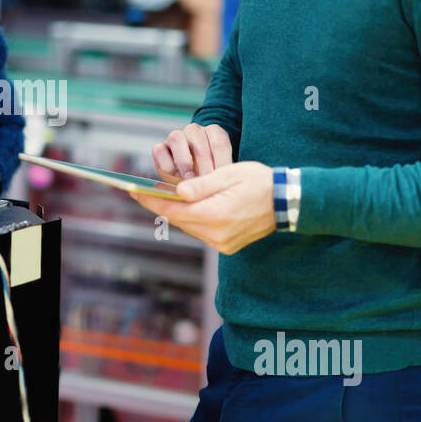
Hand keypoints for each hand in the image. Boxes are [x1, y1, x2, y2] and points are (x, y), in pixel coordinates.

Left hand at [132, 161, 275, 255]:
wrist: (287, 201)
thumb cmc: (259, 181)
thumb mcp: (229, 174)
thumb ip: (202, 185)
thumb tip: (177, 192)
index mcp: (216, 214)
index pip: (174, 209)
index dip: (151, 200)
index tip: (133, 191)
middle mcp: (217, 234)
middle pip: (179, 220)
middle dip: (162, 205)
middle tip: (145, 191)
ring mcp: (223, 243)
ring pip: (189, 227)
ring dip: (178, 213)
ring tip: (164, 197)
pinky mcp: (227, 246)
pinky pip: (201, 232)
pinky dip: (193, 220)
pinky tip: (189, 207)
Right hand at [152, 123, 232, 184]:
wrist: (189, 181)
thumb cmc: (209, 175)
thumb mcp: (220, 172)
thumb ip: (223, 173)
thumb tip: (224, 181)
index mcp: (213, 132)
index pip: (219, 142)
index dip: (221, 160)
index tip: (222, 178)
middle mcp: (194, 131)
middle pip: (198, 141)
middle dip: (203, 164)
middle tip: (207, 181)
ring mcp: (175, 137)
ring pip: (176, 138)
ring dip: (184, 161)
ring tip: (190, 179)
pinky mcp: (159, 148)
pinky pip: (159, 150)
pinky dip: (167, 165)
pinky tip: (174, 179)